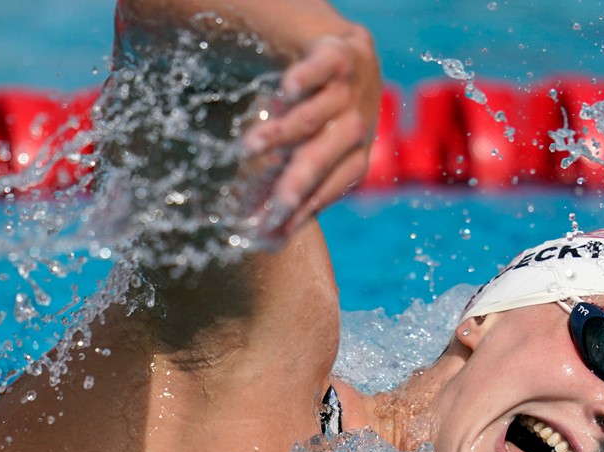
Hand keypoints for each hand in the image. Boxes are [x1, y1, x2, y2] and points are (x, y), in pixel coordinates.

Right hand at [242, 26, 380, 240]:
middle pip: (322, 160)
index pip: (325, 190)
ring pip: (314, 116)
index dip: (299, 212)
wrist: (349, 55)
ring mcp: (347, 93)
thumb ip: (290, 189)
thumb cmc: (326, 118)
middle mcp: (355, 129)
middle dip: (296, 184)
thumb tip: (262, 242)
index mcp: (354, 159)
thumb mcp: (314, 153)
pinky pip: (323, 70)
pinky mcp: (338, 57)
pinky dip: (307, 80)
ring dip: (284, 132)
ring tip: (248, 147)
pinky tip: (287, 89)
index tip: (268, 231)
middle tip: (271, 206)